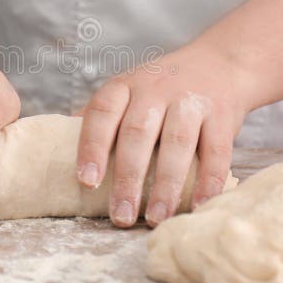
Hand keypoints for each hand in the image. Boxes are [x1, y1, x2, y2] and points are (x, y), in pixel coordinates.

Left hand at [76, 44, 249, 227]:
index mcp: (125, 86)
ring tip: (155, 219)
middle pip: (137, 134)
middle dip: (128, 178)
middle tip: (121, 216)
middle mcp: (155, 89)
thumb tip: (60, 152)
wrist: (220, 63)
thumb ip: (101, 119)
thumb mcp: (128, 91)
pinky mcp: (222, 116)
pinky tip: (197, 207)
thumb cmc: (161, 90)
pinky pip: (215, 152)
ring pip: (176, 144)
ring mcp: (190, 101)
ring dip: (165, 186)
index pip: (102, 113)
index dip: (92, 147)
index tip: (86, 181)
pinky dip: (208, 182)